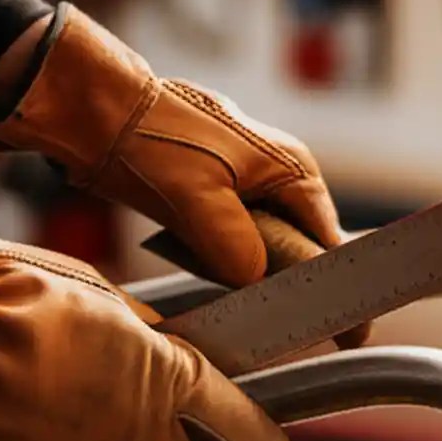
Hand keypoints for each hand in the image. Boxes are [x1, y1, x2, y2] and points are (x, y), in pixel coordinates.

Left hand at [0, 2, 368, 345]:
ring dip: (252, 273)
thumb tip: (256, 284)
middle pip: (300, 245)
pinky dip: (227, 261)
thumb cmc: (151, 142)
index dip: (333, 287)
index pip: (328, 240)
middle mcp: (277, 173)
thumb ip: (236, 249)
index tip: (343, 328)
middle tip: (282, 325)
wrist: (98, 112)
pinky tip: (212, 280)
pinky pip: (236, 237)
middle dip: (288, 282)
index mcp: (290, 168)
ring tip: (243, 308)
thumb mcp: (197, 202)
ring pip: (265, 244)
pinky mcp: (217, 191)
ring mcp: (247, 181)